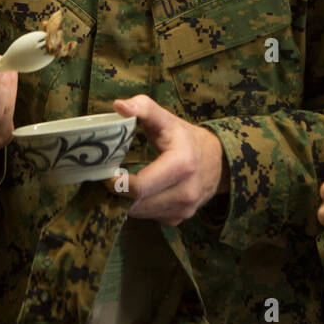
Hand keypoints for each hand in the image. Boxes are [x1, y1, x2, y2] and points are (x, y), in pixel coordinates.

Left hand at [109, 95, 227, 225]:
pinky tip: (139, 194)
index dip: (117, 184)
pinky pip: (152, 218)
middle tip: (107, 181)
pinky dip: (142, 208)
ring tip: (120, 186)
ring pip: (143, 214)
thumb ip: (143, 108)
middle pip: (139, 204)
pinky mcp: (181, 217)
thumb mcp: (167, 119)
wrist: (219, 160)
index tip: (105, 175)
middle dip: (119, 194)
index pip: (140, 187)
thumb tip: (118, 105)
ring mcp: (185, 208)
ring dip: (128, 203)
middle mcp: (186, 191)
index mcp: (181, 165)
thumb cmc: (186, 138)